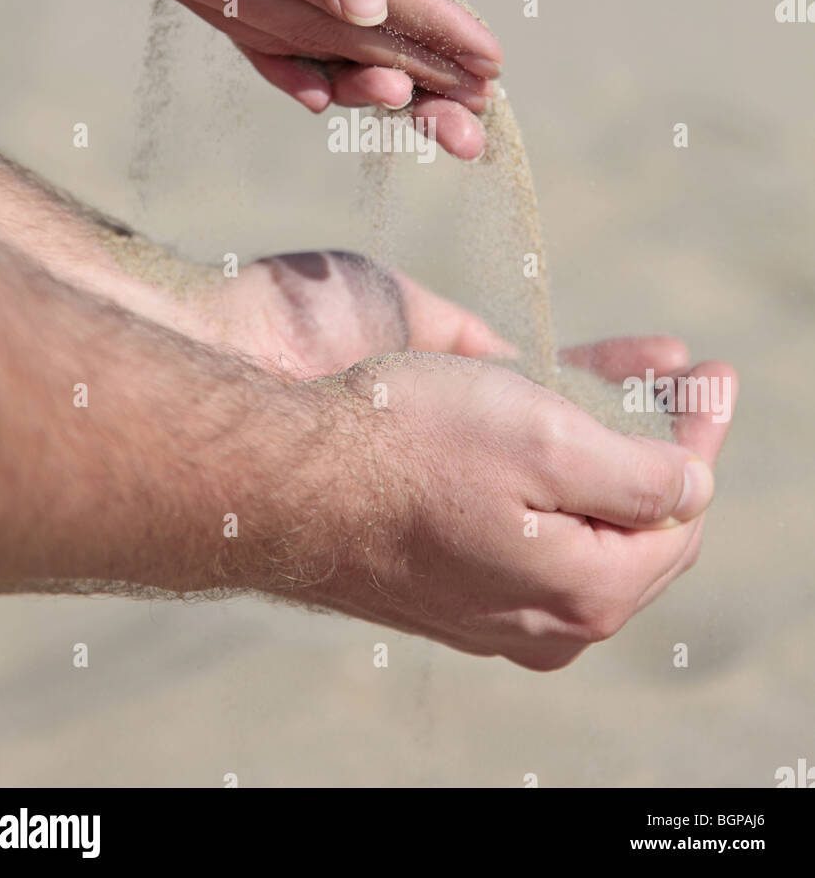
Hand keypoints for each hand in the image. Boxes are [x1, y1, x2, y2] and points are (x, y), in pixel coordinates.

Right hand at [62, 0, 497, 157]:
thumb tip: (374, 6)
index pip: (356, 3)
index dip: (433, 35)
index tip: (493, 65)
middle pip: (316, 32)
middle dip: (403, 64)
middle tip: (469, 100)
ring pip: (268, 35)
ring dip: (343, 65)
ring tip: (409, 98)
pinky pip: (224, 16)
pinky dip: (276, 44)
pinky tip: (312, 77)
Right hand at [304, 337, 734, 669]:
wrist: (282, 480)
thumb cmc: (408, 448)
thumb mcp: (545, 442)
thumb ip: (639, 475)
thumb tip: (695, 487)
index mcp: (583, 592)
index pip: (679, 518)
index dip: (699, 440)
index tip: (711, 376)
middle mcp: (543, 618)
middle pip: (634, 528)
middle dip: (665, 447)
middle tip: (690, 378)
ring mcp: (491, 606)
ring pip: (580, 523)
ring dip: (613, 449)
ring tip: (641, 380)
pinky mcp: (447, 582)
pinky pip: (526, 526)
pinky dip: (554, 470)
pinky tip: (559, 422)